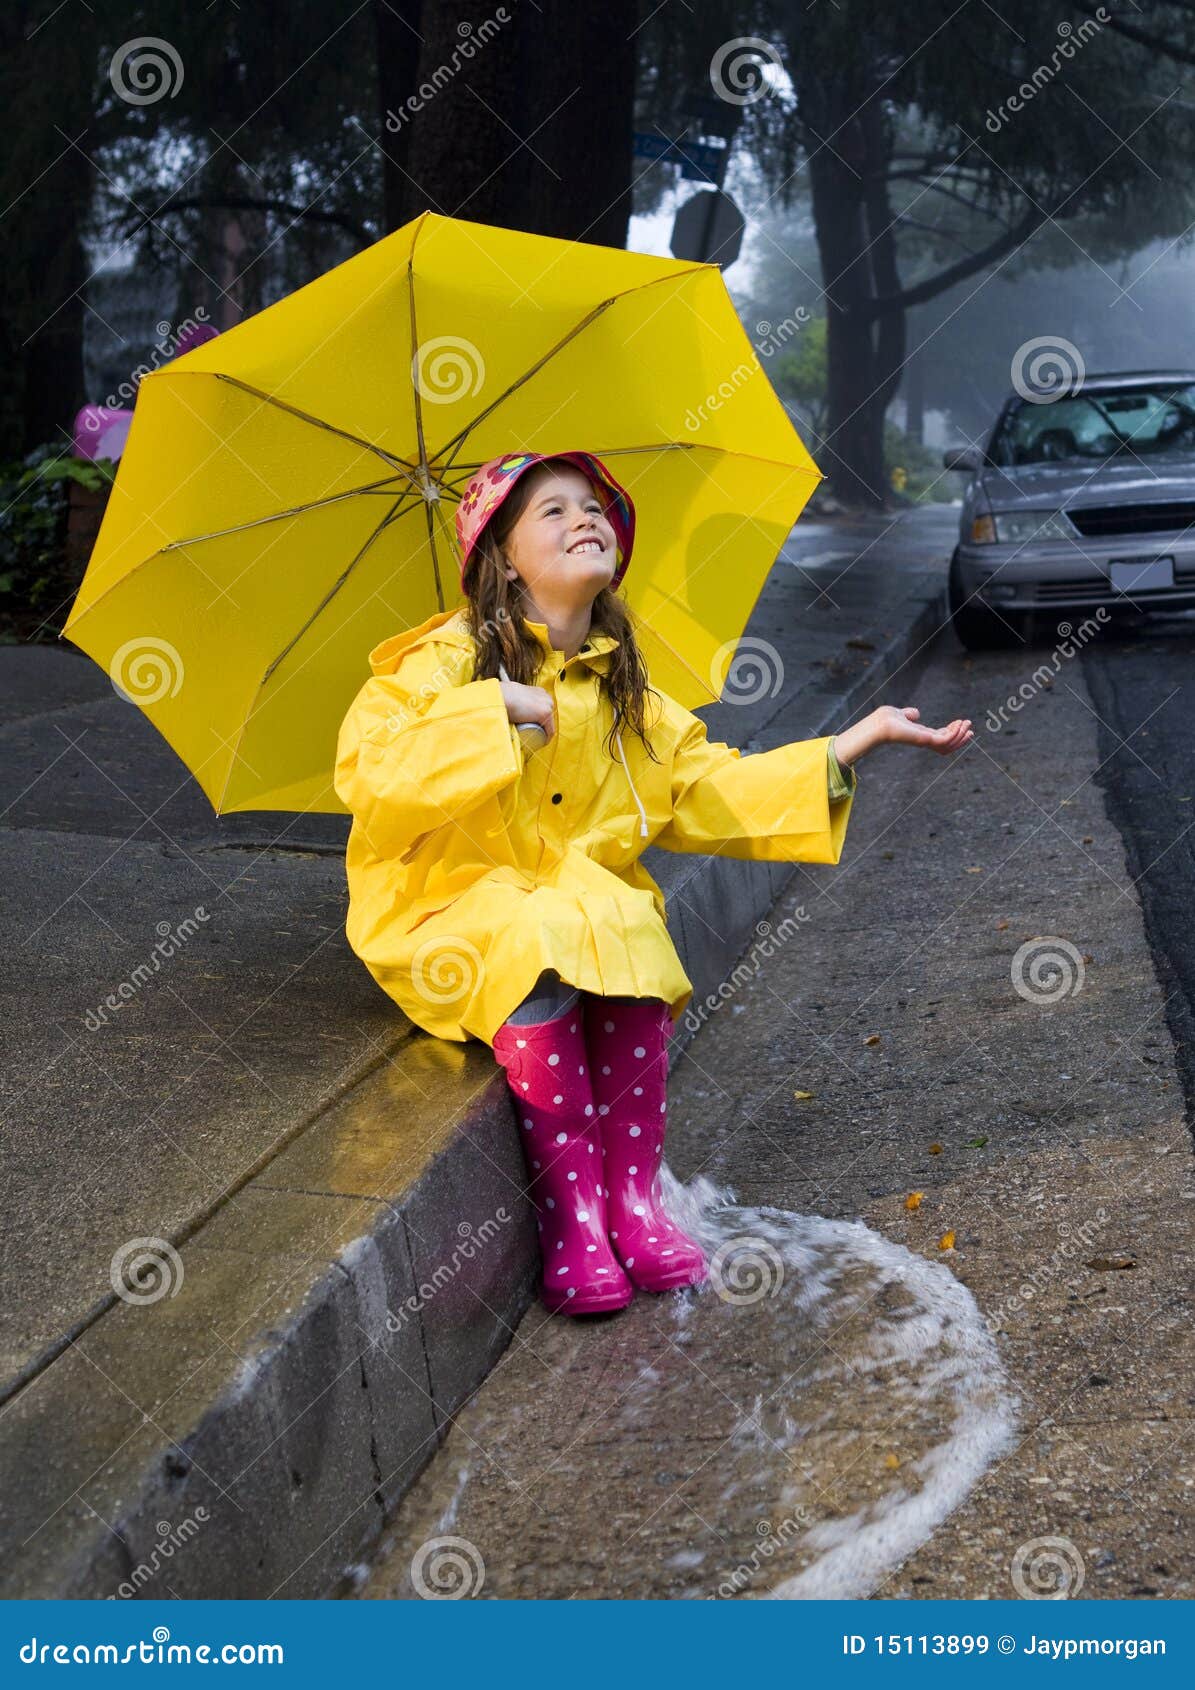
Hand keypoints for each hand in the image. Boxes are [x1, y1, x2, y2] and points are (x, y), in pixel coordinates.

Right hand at [499, 679, 555, 741]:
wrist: (501, 696)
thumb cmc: (503, 695)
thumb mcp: (512, 692)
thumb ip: (512, 694)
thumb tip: (506, 698)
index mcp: (540, 692)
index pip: (544, 709)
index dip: (539, 720)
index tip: (532, 728)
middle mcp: (547, 697)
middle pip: (548, 717)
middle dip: (542, 727)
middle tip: (531, 735)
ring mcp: (548, 705)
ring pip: (549, 724)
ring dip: (543, 732)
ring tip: (534, 740)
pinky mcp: (545, 713)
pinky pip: (550, 731)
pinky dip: (547, 738)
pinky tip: (542, 743)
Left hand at [832, 705, 971, 765]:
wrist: (878, 724)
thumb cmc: (885, 720)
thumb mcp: (901, 714)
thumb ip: (910, 714)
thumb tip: (915, 713)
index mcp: (921, 735)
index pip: (942, 737)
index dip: (954, 732)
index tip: (963, 724)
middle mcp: (925, 740)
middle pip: (948, 744)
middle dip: (961, 736)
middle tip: (970, 727)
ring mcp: (925, 741)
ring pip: (949, 743)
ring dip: (960, 734)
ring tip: (967, 724)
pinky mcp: (924, 740)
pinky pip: (945, 741)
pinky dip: (954, 734)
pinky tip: (958, 725)